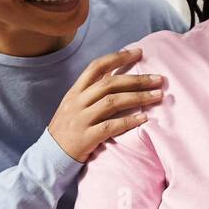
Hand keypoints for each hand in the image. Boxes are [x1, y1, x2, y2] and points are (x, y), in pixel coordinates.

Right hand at [48, 47, 163, 161]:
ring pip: (112, 102)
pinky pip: (110, 127)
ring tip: (158, 96)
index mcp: (75, 92)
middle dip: (137, 79)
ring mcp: (81, 119)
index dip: (118, 57)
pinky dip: (129, 121)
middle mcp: (77, 102)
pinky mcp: (86, 138)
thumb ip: (91, 92)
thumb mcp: (74, 106)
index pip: (96, 67)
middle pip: (109, 84)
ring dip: (138, 97)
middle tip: (158, 78)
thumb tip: (117, 77)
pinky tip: (145, 118)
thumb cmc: (67, 130)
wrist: (50, 156)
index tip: (138, 52)